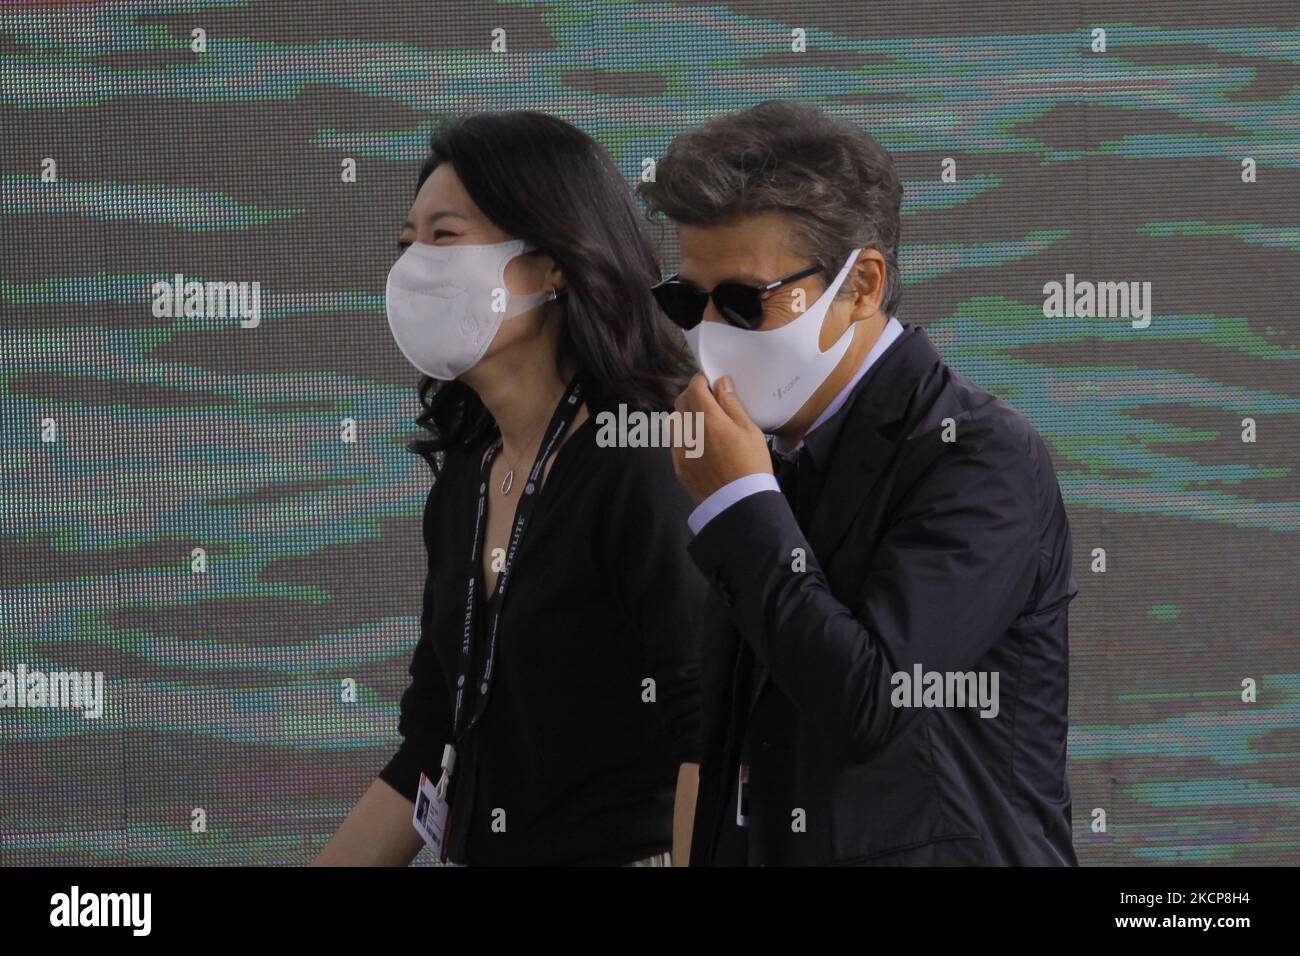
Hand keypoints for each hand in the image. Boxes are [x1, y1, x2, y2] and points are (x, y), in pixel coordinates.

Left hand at [672, 373, 772, 504]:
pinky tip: (701, 444)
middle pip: (680, 402)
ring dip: (686, 416)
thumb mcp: (750, 431)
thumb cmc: (750, 467)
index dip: (702, 381)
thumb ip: (732, 404)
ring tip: (705, 423)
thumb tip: (721, 384)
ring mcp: (680, 451)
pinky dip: (685, 437)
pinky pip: (675, 443)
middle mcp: (689, 433)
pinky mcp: (678, 466)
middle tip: (709, 400)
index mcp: (708, 420)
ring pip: (674, 422)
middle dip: (692, 395)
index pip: (694, 388)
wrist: (739, 505)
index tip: (710, 382)